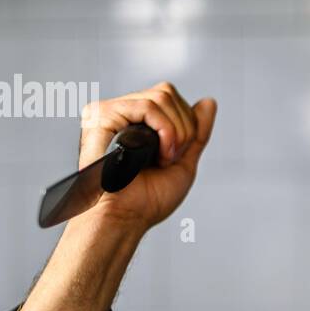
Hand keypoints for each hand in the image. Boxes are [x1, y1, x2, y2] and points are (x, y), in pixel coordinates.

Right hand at [77, 81, 217, 232]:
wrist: (127, 218)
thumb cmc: (147, 200)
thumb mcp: (183, 161)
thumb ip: (196, 131)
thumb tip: (209, 101)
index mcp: (134, 122)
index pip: (169, 98)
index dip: (186, 125)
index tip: (175, 156)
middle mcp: (119, 114)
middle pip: (167, 92)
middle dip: (183, 128)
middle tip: (169, 158)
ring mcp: (108, 113)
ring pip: (161, 97)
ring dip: (175, 133)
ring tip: (162, 159)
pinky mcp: (100, 116)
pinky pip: (147, 105)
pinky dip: (164, 130)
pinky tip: (158, 154)